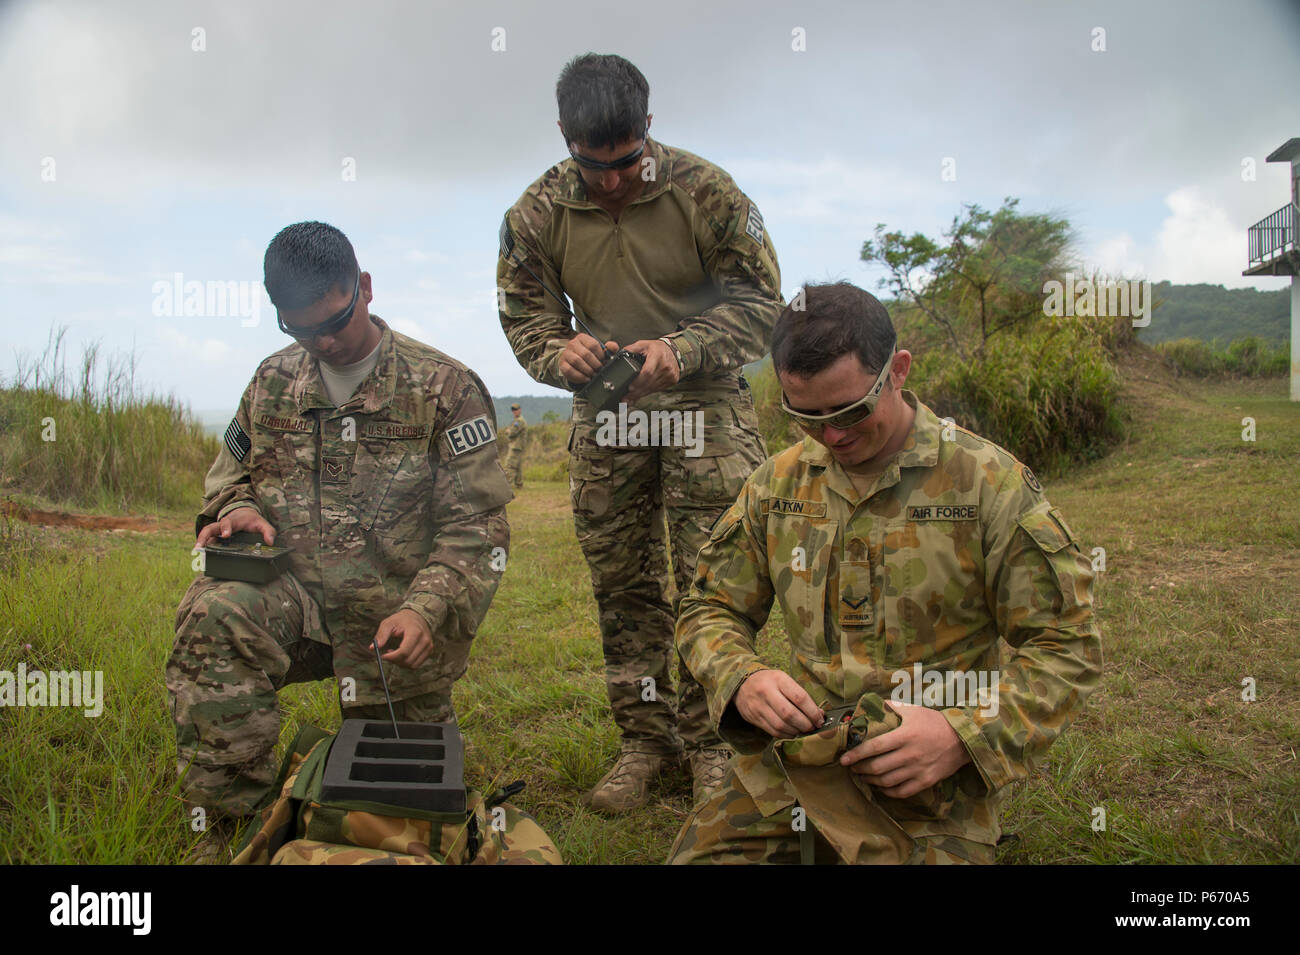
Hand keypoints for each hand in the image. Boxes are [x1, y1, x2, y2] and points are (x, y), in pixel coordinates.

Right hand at [196, 507, 275, 547]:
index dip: (226, 528)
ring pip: (206, 535)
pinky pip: (208, 542)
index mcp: (233, 521)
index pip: (227, 523)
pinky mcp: (216, 537)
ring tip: (196, 554)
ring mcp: (217, 532)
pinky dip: (203, 548)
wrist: (243, 514)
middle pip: (210, 528)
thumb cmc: (252, 520)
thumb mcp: (262, 523)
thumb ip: (268, 531)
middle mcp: (222, 526)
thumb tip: (270, 542)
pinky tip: (200, 558)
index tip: (226, 535)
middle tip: (199, 547)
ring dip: (200, 543)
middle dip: (204, 537)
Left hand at [371, 609, 433, 668]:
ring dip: (400, 663)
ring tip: (394, 653)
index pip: (404, 652)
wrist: (417, 616)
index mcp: (415, 632)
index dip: (391, 657)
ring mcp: (428, 646)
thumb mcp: (388, 623)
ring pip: (412, 665)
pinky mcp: (429, 651)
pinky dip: (406, 663)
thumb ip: (381, 635)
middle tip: (386, 654)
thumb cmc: (401, 620)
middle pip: (407, 660)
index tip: (382, 655)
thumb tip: (372, 648)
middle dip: (394, 661)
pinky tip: (401, 655)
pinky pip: (416, 664)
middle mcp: (424, 640)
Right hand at [559, 334, 618, 384]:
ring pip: (577, 361)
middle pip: (585, 354)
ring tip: (593, 375)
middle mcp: (572, 343)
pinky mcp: (562, 364)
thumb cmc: (591, 357)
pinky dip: (579, 376)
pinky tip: (586, 379)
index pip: (593, 345)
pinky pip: (569, 371)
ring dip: (587, 370)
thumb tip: (614, 347)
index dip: (600, 355)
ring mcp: (566, 354)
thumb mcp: (601, 352)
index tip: (603, 361)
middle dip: (595, 364)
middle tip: (599, 370)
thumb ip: (610, 348)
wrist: (576, 364)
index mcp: (582, 338)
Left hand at [623, 338, 680, 401]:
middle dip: (636, 392)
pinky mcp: (673, 380)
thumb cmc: (657, 348)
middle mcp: (665, 366)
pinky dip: (648, 392)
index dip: (638, 381)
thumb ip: (630, 350)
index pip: (648, 372)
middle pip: (649, 383)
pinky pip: (658, 389)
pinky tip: (640, 395)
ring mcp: (670, 374)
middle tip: (625, 398)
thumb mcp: (643, 344)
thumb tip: (617, 356)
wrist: (674, 351)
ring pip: (653, 388)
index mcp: (657, 355)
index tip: (630, 387)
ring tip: (630, 399)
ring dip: (641, 394)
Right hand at [734, 669, 823, 737]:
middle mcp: (767, 691)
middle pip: (790, 714)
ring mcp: (758, 706)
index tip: (820, 719)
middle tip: (813, 727)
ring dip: (796, 731)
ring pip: (781, 725)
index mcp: (778, 679)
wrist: (742, 683)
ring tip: (803, 730)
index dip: (812, 711)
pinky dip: (786, 734)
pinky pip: (773, 731)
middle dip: (805, 724)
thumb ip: (800, 695)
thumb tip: (819, 714)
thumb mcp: (784, 680)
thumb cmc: (770, 681)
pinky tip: (792, 732)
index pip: (799, 697)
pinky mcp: (754, 717)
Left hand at [840, 701, 970, 797]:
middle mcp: (910, 754)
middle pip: (877, 767)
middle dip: (860, 769)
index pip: (874, 747)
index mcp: (905, 735)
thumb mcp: (914, 710)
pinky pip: (902, 792)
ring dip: (870, 781)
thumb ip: (892, 707)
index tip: (844, 759)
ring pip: (887, 781)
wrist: (963, 740)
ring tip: (862, 776)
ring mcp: (918, 770)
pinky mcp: (926, 781)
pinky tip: (881, 787)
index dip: (857, 754)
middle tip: (851, 768)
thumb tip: (873, 705)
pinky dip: (888, 792)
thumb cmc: (936, 723)